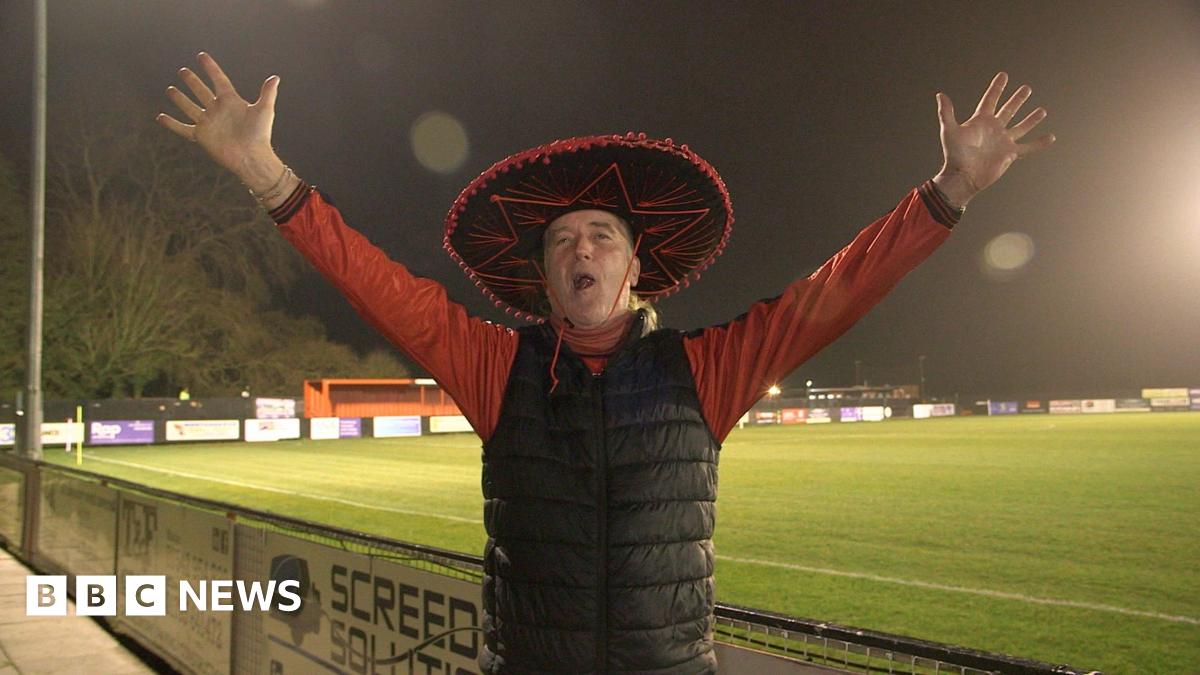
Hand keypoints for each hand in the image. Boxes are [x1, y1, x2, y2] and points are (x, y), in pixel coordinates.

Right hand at [156, 53, 286, 194]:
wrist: (252, 157)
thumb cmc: (260, 135)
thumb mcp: (264, 111)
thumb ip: (267, 93)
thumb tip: (275, 77)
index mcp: (231, 101)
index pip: (219, 80)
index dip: (211, 68)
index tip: (201, 56)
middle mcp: (217, 110)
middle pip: (201, 91)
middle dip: (192, 81)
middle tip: (183, 71)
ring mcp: (208, 122)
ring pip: (190, 107)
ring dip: (180, 99)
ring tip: (170, 89)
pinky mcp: (201, 136)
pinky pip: (183, 128)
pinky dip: (171, 124)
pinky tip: (159, 117)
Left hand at [933, 72, 1055, 207]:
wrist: (963, 176)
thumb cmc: (954, 154)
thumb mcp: (949, 131)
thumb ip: (946, 113)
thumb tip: (940, 95)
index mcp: (980, 121)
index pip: (990, 99)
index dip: (997, 88)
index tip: (1004, 76)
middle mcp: (994, 129)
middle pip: (1008, 110)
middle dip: (1017, 99)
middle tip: (1026, 88)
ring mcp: (1003, 141)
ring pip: (1021, 126)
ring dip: (1031, 119)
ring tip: (1042, 110)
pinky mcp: (1010, 154)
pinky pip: (1028, 147)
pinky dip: (1040, 143)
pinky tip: (1051, 137)